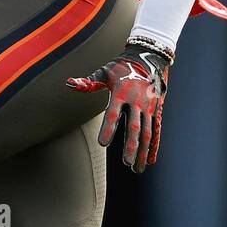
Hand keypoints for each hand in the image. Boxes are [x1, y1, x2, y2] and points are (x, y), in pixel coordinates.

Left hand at [66, 44, 169, 171]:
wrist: (149, 57)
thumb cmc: (121, 67)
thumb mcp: (104, 72)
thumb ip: (88, 82)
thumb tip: (70, 84)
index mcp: (121, 93)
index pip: (113, 114)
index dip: (108, 129)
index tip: (102, 144)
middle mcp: (137, 101)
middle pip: (135, 128)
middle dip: (131, 147)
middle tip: (127, 164)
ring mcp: (148, 107)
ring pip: (147, 133)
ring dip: (142, 152)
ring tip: (136, 169)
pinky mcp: (156, 110)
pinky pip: (155, 130)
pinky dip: (154, 146)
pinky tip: (150, 161)